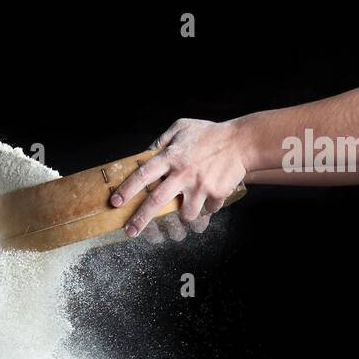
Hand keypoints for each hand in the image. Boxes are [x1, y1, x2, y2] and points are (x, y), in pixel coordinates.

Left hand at [110, 118, 247, 239]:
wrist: (243, 141)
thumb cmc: (210, 133)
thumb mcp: (181, 127)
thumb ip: (161, 141)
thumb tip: (145, 153)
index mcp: (171, 156)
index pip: (143, 175)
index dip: (127, 190)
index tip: (115, 203)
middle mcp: (183, 173)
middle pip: (156, 201)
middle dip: (141, 219)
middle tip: (130, 231)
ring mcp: (200, 185)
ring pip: (185, 214)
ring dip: (184, 215)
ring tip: (187, 208)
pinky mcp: (216, 193)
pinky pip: (208, 210)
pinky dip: (207, 207)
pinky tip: (210, 196)